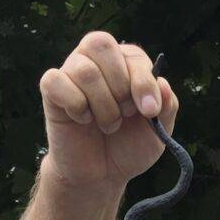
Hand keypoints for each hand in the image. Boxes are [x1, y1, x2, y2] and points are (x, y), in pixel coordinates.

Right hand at [39, 32, 177, 193]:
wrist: (101, 175)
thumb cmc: (128, 147)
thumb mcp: (158, 132)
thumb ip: (167, 106)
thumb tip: (163, 83)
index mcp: (123, 63)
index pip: (132, 54)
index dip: (143, 82)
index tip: (150, 111)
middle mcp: (95, 60)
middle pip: (101, 44)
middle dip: (120, 86)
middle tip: (125, 114)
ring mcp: (71, 72)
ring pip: (84, 70)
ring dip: (102, 105)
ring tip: (108, 125)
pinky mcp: (51, 90)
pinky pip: (55, 81)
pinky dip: (75, 104)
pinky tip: (82, 119)